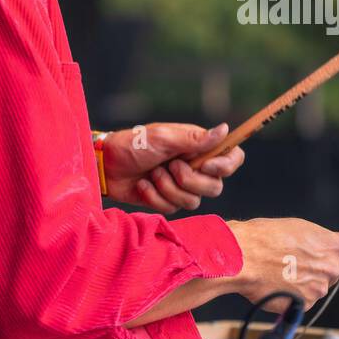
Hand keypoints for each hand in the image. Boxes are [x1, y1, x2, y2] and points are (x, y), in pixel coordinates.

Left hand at [102, 122, 245, 212]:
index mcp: (198, 148)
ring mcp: (181, 186)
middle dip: (190, 181)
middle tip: (170, 166)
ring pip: (193, 201)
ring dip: (168, 188)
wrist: (106, 165)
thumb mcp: (164, 137)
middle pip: (215, 187)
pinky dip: (155, 197)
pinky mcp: (166, 200)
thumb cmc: (134, 144)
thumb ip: (195, 138)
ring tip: (152, 174)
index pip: (232, 158)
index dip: (225, 166)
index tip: (207, 165)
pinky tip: (143, 185)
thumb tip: (225, 130)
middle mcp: (195, 167)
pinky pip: (172, 209)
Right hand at [224, 218, 338, 311]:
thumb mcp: (301, 227)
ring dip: (302, 283)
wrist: (242, 257)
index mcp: (333, 249)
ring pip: (314, 290)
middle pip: (332, 277)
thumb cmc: (266, 238)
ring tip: (281, 269)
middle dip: (318, 272)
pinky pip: (300, 302)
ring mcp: (316, 291)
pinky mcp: (301, 306)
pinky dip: (290, 295)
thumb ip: (328, 237)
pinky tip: (276, 282)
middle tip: (296, 261)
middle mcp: (329, 271)